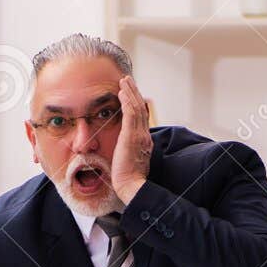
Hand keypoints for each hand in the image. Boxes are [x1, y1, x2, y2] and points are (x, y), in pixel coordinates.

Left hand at [111, 75, 152, 202]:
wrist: (131, 186)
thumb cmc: (128, 180)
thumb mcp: (130, 161)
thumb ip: (128, 151)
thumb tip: (122, 147)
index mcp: (145, 142)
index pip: (142, 118)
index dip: (137, 104)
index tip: (131, 94)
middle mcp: (145, 136)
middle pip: (141, 109)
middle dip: (134, 93)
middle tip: (128, 80)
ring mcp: (139, 135)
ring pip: (136, 108)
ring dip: (130, 92)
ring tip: (124, 81)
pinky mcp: (131, 136)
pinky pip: (130, 114)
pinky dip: (126, 101)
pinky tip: (122, 92)